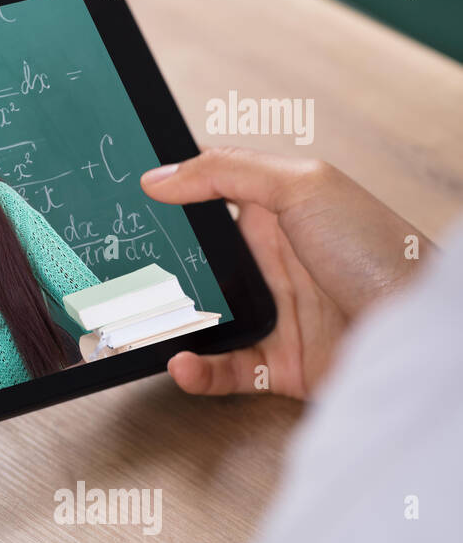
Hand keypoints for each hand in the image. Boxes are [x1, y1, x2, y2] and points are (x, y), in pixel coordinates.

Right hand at [141, 146, 431, 399]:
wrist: (420, 332)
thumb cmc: (381, 252)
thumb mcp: (303, 187)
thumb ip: (227, 172)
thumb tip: (160, 176)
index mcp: (276, 215)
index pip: (209, 203)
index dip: (170, 204)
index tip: (129, 208)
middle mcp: (272, 265)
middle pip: (197, 267)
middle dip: (159, 273)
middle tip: (122, 276)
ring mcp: (273, 316)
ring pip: (202, 321)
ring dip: (171, 327)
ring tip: (145, 327)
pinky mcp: (278, 365)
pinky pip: (222, 369)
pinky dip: (197, 370)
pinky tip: (182, 362)